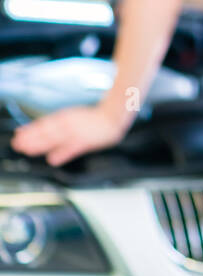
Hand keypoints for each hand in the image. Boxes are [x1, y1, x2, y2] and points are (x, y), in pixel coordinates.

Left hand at [9, 103, 129, 166]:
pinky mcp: (85, 141)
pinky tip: (53, 159)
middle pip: (45, 132)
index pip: (43, 124)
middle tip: (18, 145)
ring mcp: (76, 133)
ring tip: (28, 150)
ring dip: (40, 144)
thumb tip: (40, 134)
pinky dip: (62, 153)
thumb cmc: (93, 119)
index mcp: (64, 118)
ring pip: (54, 139)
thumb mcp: (73, 118)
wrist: (112, 116)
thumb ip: (57, 126)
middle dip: (30, 139)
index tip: (18, 136)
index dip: (29, 130)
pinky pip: (71, 148)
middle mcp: (68, 124)